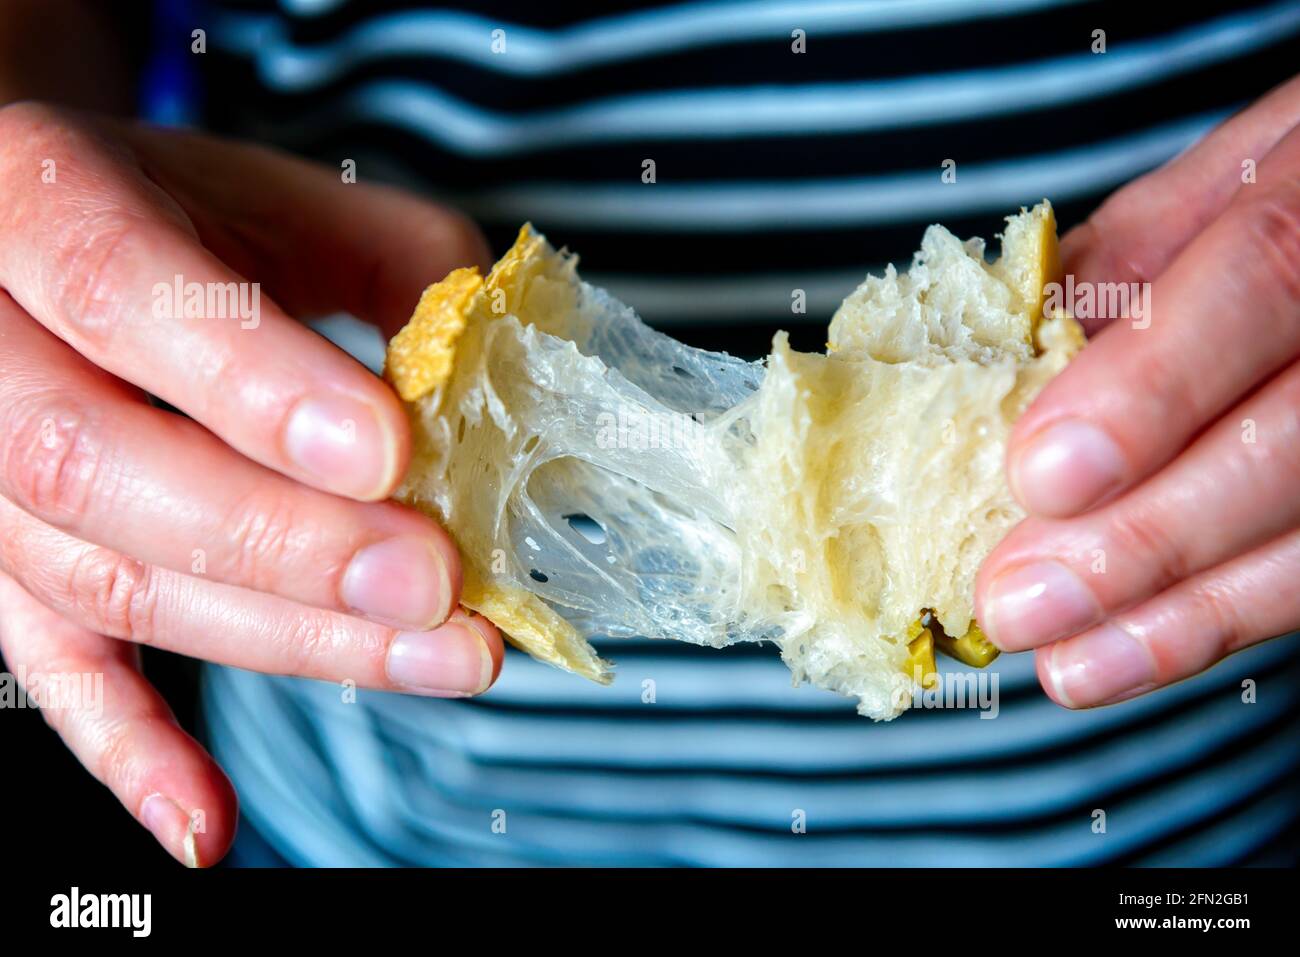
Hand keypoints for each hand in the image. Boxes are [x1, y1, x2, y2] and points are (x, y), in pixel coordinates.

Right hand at [0, 103, 505, 864]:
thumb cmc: (203, 221)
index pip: (129, 294)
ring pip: (104, 575)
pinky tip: (210, 824)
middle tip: (437, 583)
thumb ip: (410, 277)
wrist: (74, 234)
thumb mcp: (308, 206)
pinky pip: (49, 670)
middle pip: (96, 462)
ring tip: (439, 657)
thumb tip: (504, 399)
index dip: (257, 385)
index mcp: (46, 198)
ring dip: (283, 635)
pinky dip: (131, 752)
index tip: (390, 455)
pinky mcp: (1, 568)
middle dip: (285, 538)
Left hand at [976, 75, 1299, 708]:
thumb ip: (1132, 260)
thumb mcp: (1228, 172)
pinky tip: (1140, 650)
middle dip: (1144, 536)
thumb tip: (1007, 364)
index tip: (1039, 474)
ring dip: (1183, 610)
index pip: (1258, 286)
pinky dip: (1227, 616)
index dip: (1149, 388)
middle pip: (1292, 441)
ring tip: (1067, 659)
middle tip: (1022, 600)